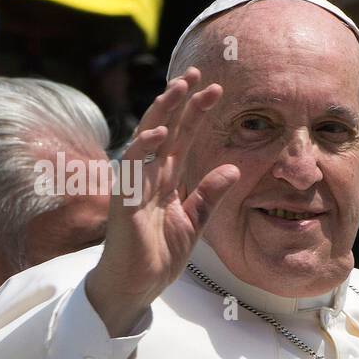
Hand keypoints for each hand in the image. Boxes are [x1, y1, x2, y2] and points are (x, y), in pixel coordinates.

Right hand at [87, 68, 239, 336]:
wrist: (137, 285)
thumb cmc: (159, 254)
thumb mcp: (195, 220)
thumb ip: (210, 193)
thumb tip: (233, 167)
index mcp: (166, 179)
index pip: (184, 137)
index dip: (197, 112)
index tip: (217, 90)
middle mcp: (149, 175)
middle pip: (167, 129)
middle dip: (181, 101)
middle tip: (198, 73)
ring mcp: (135, 185)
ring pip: (147, 139)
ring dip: (163, 112)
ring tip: (179, 88)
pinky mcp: (125, 200)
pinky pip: (133, 168)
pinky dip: (145, 148)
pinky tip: (160, 131)